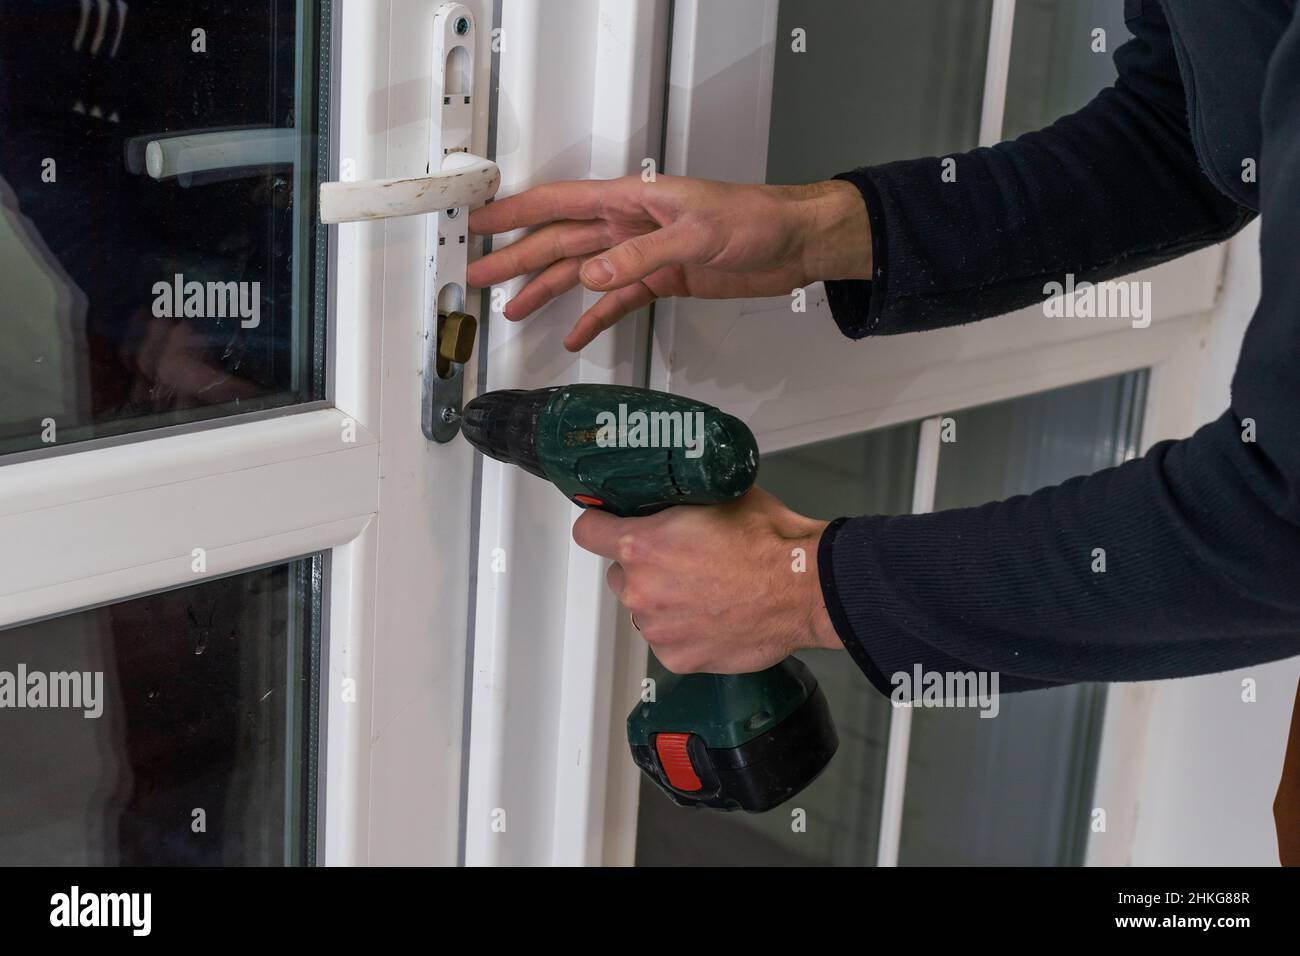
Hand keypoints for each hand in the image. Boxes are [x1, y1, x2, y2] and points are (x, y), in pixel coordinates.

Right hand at [467, 175, 870, 350]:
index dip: (516, 213)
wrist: (793, 243)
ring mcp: (643, 253)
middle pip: (560, 242)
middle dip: (517, 259)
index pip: (559, 203)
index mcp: (632, 200)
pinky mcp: (662, 279)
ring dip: (547, 289)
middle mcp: (629, 225)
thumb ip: (641, 256)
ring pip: (582, 272)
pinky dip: (594, 318)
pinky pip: (617, 300)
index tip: (481, 222)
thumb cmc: (755, 219)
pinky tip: (573, 333)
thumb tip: (594, 276)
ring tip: (514, 308)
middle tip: (480, 276)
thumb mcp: (696, 235)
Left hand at [572, 487, 841, 673]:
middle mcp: (641, 589)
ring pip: (645, 611)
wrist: (804, 588)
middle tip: (681, 563)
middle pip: (618, 575)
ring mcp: (658, 629)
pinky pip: (668, 642)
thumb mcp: (717, 496)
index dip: (601, 527)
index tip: (609, 528)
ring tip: (706, 593)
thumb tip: (670, 503)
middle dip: (643, 569)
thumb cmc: (769, 541)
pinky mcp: (678, 659)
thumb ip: (680, 504)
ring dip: (665, 602)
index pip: (588, 532)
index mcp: (642, 544)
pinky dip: (685, 633)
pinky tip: (714, 617)